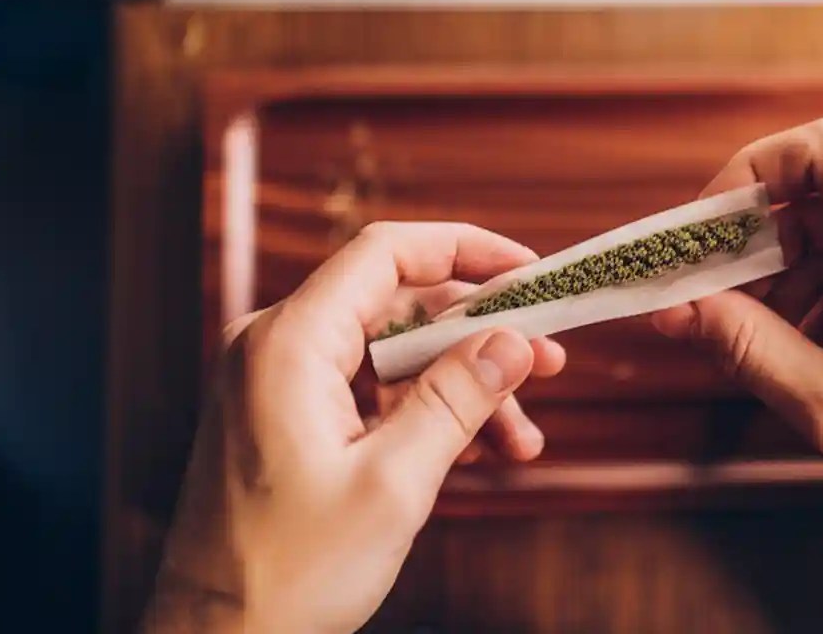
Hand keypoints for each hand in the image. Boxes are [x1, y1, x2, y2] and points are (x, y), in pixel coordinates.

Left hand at [142, 222, 564, 633]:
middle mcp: (276, 348)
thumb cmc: (289, 573)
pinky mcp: (286, 419)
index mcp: (288, 344)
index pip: (387, 254)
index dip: (467, 250)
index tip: (529, 272)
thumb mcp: (393, 484)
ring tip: (521, 436)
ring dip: (460, 387)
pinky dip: (422, 414)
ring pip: (390, 356)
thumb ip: (456, 399)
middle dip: (478, 335)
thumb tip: (513, 341)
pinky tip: (476, 450)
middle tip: (547, 362)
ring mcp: (278, 384)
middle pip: (397, 306)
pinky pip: (367, 392)